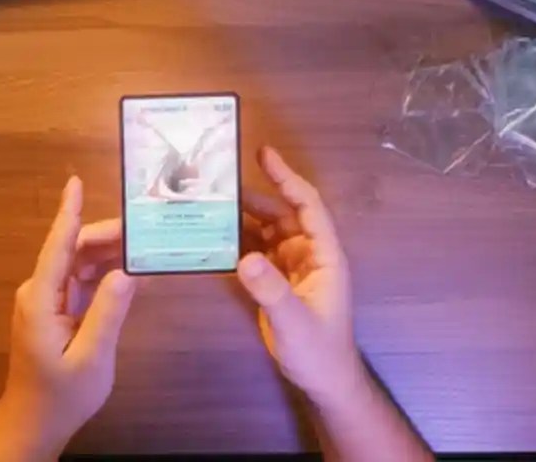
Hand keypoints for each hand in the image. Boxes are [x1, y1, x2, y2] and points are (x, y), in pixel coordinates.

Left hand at [0, 177, 137, 461]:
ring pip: (79, 264)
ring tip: (146, 246)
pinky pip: (81, 281)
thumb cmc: (61, 395)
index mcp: (41, 299)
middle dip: (108, 237)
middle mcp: (39, 292)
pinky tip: (131, 271)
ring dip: (110, 254)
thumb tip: (127, 273)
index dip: (69, 213)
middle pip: (73, 251)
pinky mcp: (56, 310)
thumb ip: (107, 314)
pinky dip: (105, 274)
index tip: (76, 183)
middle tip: (146, 232)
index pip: (58, 246)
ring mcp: (46, 300)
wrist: (35, 421)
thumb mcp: (90, 358)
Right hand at [236, 147, 364, 411]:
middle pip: (283, 214)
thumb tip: (244, 257)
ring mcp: (293, 267)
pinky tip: (215, 237)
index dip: (287, 178)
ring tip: (211, 204)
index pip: (307, 206)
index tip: (263, 154)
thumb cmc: (319, 351)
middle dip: (255, 195)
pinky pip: (258, 252)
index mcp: (324, 255)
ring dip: (244, 218)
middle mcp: (309, 254)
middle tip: (220, 181)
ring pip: (268, 231)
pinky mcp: (278, 282)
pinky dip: (239, 242)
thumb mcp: (294, 322)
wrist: (324, 382)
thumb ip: (271, 290)